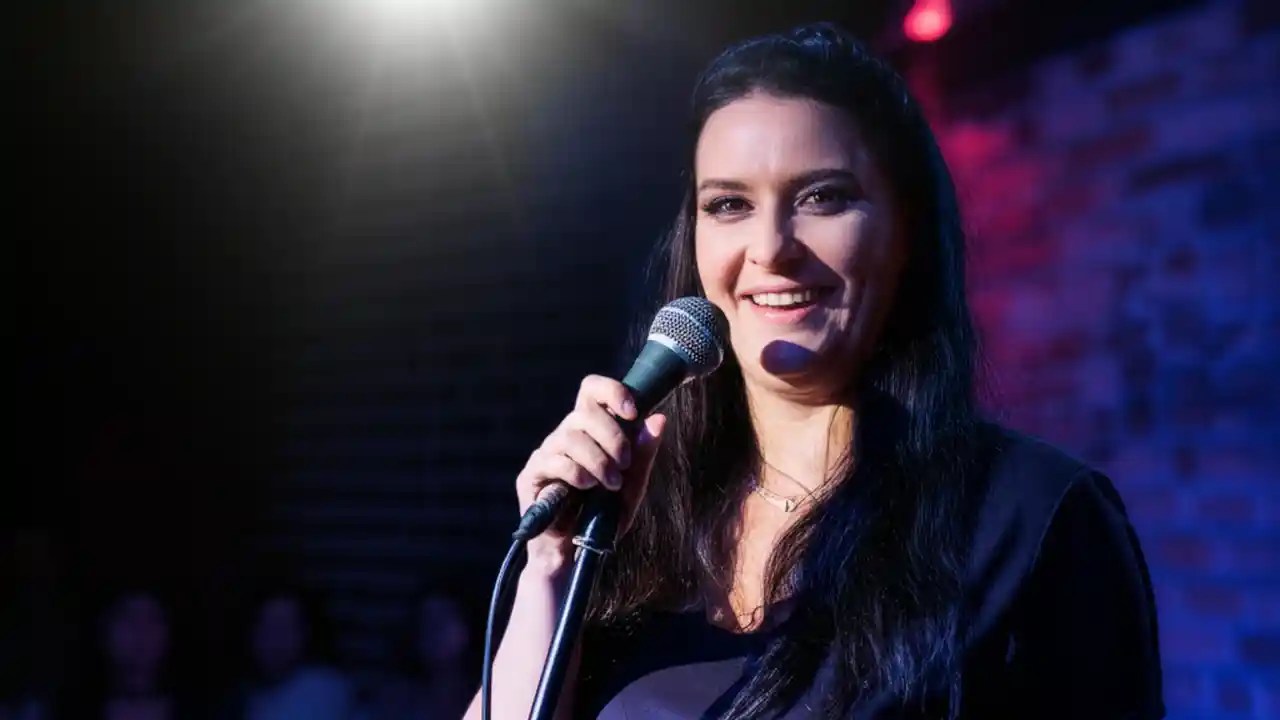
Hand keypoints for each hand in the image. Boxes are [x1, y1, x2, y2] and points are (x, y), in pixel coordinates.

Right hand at [515, 375, 666, 574]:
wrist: (576, 555)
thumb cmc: (602, 518)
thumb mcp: (632, 488)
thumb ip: (643, 455)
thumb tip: (658, 418)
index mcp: (590, 431)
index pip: (592, 390)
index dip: (612, 391)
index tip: (632, 412)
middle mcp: (566, 436)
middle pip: (585, 412)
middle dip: (613, 436)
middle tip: (625, 464)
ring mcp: (546, 453)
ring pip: (571, 436)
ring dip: (598, 460)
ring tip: (610, 485)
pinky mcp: (531, 475)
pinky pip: (554, 460)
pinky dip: (576, 472)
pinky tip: (587, 488)